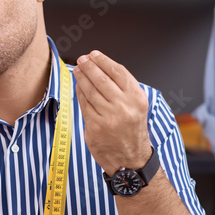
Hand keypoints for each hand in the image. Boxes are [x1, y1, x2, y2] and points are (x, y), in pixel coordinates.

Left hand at [73, 51, 151, 175]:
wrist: (130, 159)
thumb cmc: (132, 130)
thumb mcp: (137, 106)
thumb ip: (123, 88)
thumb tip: (100, 69)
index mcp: (137, 98)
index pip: (118, 71)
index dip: (103, 61)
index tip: (94, 55)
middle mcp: (124, 106)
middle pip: (101, 79)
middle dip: (89, 67)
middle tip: (82, 60)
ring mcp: (109, 117)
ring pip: (90, 91)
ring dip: (82, 78)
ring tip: (78, 70)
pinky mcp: (95, 127)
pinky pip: (84, 105)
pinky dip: (80, 94)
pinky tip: (78, 87)